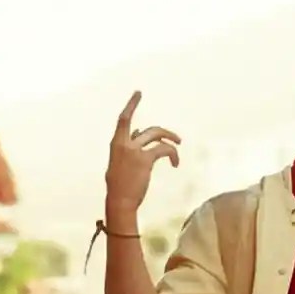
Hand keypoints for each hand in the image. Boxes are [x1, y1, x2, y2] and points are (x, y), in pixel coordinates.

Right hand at [105, 90, 180, 220]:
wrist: (119, 201)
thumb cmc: (120, 184)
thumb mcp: (120, 162)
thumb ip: (128, 146)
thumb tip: (138, 132)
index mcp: (116, 144)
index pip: (123, 119)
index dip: (132, 105)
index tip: (139, 92)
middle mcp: (124, 144)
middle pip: (150, 130)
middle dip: (165, 133)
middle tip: (177, 140)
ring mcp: (134, 151)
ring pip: (158, 137)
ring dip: (171, 142)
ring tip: (179, 149)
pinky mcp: (145, 160)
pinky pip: (163, 150)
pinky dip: (172, 155)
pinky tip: (175, 164)